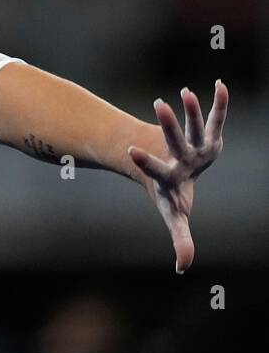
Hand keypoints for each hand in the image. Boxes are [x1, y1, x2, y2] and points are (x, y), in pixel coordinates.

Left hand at [128, 80, 227, 273]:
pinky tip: (221, 84)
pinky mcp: (205, 135)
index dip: (144, 161)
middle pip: (172, 139)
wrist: (168, 166)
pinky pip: (215, 118)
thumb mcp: (175, 215)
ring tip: (185, 92)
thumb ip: (180, 239)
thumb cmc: (171, 193)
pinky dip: (219, 104)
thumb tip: (182, 268)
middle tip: (159, 105)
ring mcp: (191, 145)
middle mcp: (178, 157)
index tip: (130, 151)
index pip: (154, 169)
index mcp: (168, 176)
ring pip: (191, 125)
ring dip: (191, 110)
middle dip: (168, 125)